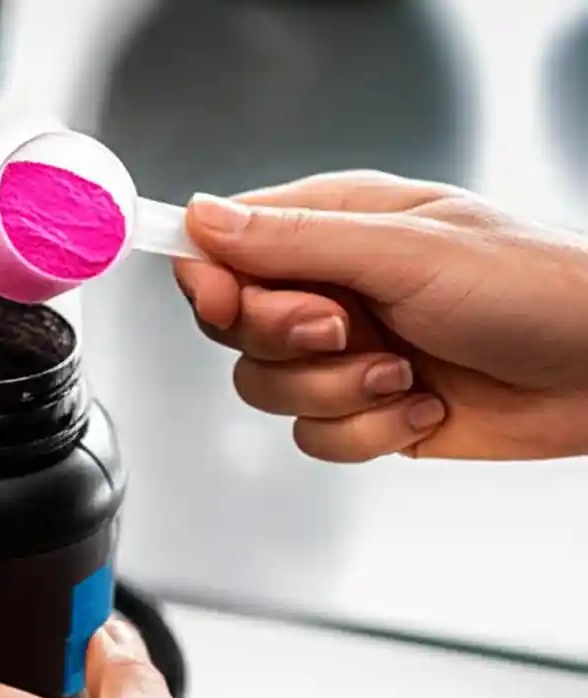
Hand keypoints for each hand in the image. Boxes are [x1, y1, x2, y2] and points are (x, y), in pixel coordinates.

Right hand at [175, 170, 587, 461]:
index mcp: (333, 225)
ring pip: (266, 388)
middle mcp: (330, 287)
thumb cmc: (536, 288)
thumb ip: (297, 240)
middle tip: (347, 330)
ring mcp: (345, 352)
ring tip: (406, 373)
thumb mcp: (407, 250)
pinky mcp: (367, 410)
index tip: (228, 301)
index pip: (224, 246)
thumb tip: (203, 218)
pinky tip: (425, 405)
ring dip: (337, 392)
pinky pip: (315, 436)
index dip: (211, 278)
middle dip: (287, 341)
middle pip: (234, 326)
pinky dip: (369, 431)